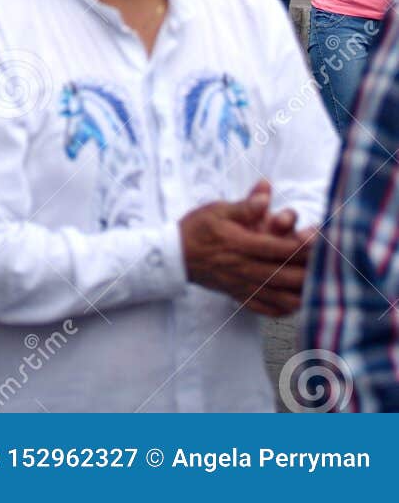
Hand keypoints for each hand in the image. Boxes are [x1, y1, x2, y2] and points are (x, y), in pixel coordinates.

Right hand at [179, 180, 315, 315]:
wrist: (175, 256)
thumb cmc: (198, 228)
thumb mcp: (218, 209)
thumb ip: (244, 205)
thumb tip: (266, 194)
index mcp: (242, 245)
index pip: (280, 249)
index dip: (303, 245)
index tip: (320, 237)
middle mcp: (246, 270)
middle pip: (288, 275)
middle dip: (312, 268)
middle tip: (329, 259)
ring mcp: (245, 287)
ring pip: (283, 298)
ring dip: (305, 292)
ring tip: (321, 282)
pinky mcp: (242, 297)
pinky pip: (270, 310)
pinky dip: (289, 308)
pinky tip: (300, 300)